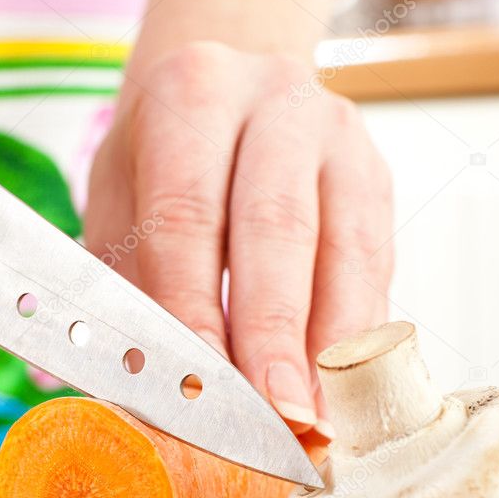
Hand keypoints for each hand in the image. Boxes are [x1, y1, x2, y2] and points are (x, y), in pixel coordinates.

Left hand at [84, 42, 393, 435]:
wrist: (230, 83)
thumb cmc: (163, 154)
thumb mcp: (123, 195)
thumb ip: (128, 277)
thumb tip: (138, 380)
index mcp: (192, 95)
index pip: (188, 215)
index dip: (194, 305)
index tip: (200, 379)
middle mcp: (273, 101)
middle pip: (276, 226)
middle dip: (274, 331)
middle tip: (273, 409)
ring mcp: (337, 135)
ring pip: (343, 247)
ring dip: (329, 342)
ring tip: (315, 414)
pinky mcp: (375, 174)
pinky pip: (375, 262)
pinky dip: (357, 331)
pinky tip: (340, 382)